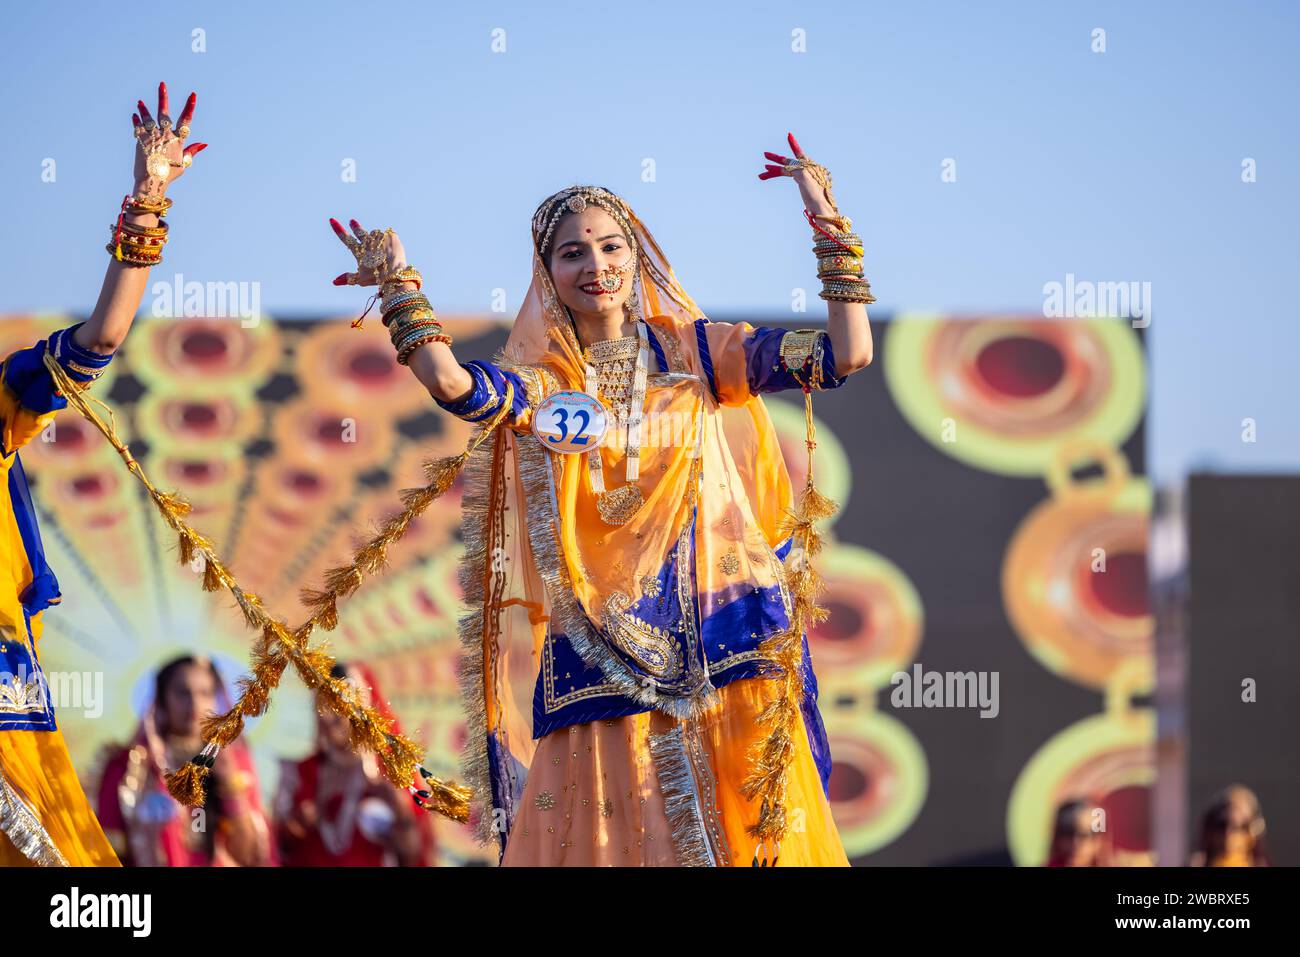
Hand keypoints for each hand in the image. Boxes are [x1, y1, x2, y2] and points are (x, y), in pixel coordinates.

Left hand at [131, 82, 206, 200]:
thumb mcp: (184, 164)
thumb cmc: (169, 174)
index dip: (190, 106)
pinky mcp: (140, 139)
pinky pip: (137, 126)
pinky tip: (134, 114)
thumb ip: (192, 151)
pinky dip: (136, 120)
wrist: (152, 180)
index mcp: (178, 141)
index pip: (186, 120)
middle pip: (164, 112)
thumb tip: (204, 143)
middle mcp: (165, 135)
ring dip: (144, 108)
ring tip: (140, 102)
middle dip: (163, 97)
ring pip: (148, 117)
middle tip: (162, 85)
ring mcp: (152, 136)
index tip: (193, 95)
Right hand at [329, 218, 408, 286]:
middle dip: (355, 227)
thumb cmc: (377, 278)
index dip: (338, 229)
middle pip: (359, 231)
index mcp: (359, 252)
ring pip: (375, 234)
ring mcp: (379, 238)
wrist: (395, 274)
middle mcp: (368, 243)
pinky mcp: (391, 236)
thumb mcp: (361, 280)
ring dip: (376, 239)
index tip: (332, 220)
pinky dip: (388, 239)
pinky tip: (391, 248)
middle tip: (352, 222)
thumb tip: (334, 282)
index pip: (346, 239)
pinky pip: (388, 234)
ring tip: (382, 251)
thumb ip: (348, 278)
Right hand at [758, 132, 836, 215]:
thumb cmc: (815, 195)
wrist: (820, 210)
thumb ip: (795, 168)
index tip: (789, 135)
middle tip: (765, 155)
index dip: (793, 144)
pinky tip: (773, 174)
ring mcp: (805, 177)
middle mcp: (807, 169)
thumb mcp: (804, 178)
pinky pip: (789, 176)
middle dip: (776, 161)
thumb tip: (786, 163)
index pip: (799, 153)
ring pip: (786, 171)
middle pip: (789, 163)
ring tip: (761, 175)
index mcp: (810, 167)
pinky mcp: (802, 184)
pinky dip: (780, 175)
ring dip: (774, 172)